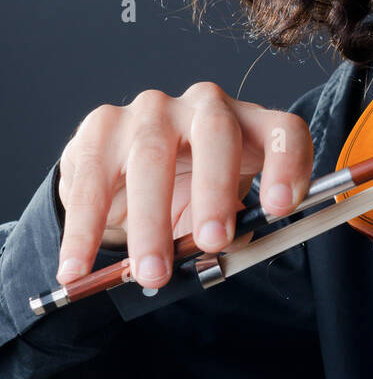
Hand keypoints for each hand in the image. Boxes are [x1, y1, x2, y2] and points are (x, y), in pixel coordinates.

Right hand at [56, 83, 312, 291]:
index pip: (284, 131)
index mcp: (250, 125)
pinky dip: (84, 229)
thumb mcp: (219, 213)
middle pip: (216, 133)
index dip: (288, 165)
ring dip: (149, 221)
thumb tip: (228, 250)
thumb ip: (231, 230)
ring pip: (151, 155)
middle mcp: (205, 106)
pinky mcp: (101, 126)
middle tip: (213, 243)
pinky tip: (77, 266)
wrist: (124, 175)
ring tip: (150, 273)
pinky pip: (93, 178)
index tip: (280, 208)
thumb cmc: (189, 193)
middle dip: (215, 190)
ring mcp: (151, 111)